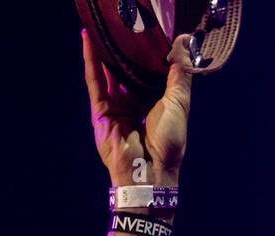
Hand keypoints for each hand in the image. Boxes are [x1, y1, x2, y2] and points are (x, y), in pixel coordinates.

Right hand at [81, 29, 192, 187]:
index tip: (150, 30)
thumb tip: (185, 43)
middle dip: (125, 49)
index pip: (150, 71)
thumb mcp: (178, 102)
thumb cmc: (168, 142)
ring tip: (104, 26)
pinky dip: (90, 60)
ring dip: (105, 50)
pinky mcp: (100, 110)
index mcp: (155, 102)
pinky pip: (94, 81)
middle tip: (125, 24)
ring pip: (108, 71)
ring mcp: (116, 106)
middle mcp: (134, 102)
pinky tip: (88, 39)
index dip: (149, 52)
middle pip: (127, 70)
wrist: (149, 171)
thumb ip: (180, 73)